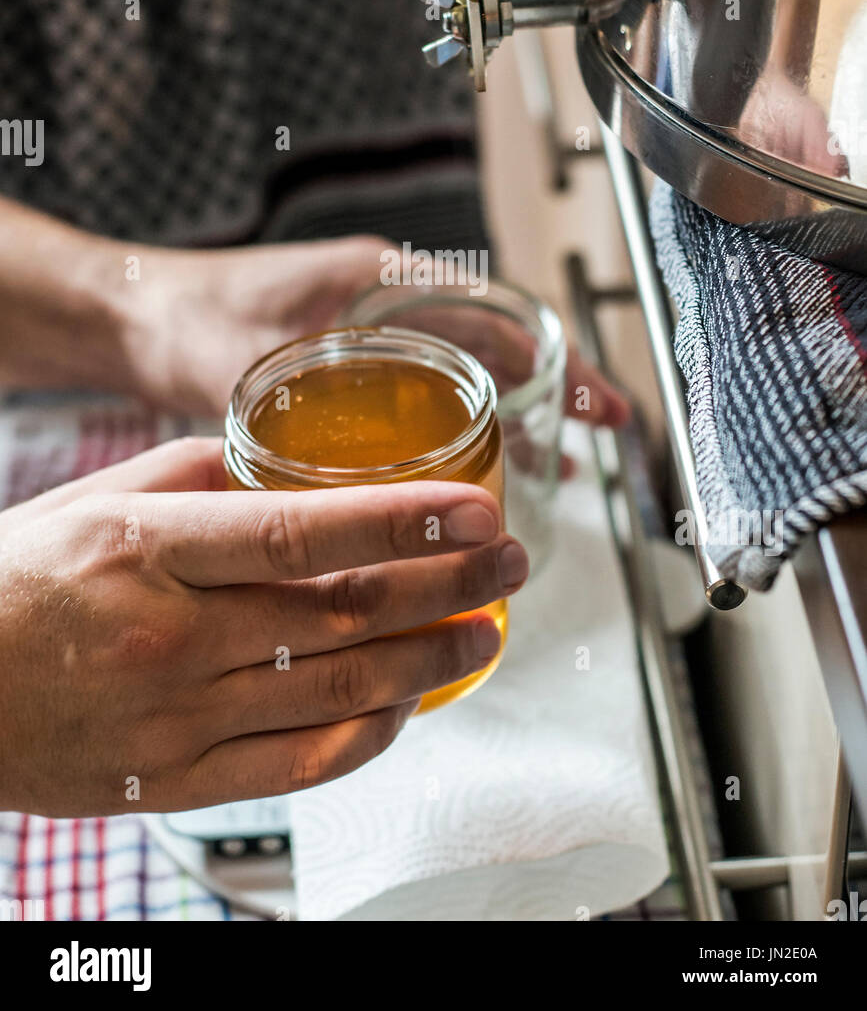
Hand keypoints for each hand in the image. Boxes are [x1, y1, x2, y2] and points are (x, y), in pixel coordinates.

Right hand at [0, 438, 526, 816]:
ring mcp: (176, 720)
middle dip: (444, 583)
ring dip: (430, 658)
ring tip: (487, 627)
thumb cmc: (13, 583)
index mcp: (147, 552)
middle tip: (507, 561)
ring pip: (336, 691)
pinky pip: (300, 764)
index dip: (398, 520)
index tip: (472, 507)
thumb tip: (288, 470)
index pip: (298, 534)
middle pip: (341, 614)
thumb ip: (198, 478)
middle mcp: (169, 638)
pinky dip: (371, 734)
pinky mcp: (178, 780)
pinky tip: (413, 703)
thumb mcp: (95, 500)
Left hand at [122, 237, 629, 425]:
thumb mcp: (236, 363)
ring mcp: (374, 326)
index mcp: (376, 278)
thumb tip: (335, 484)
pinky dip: (468, 416)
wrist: (133, 310)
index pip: (492, 310)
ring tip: (553, 460)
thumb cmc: (179, 313)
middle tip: (598, 431)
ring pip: (471, 363)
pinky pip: (433, 385)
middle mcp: (386, 296)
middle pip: (496, 336)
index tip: (595, 400)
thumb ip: (284, 413)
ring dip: (516, 403)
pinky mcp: (355, 358)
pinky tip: (478, 462)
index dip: (554, 356)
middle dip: (553, 382)